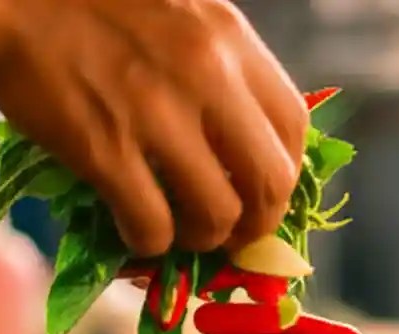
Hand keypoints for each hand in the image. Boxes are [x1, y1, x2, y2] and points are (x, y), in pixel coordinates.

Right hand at [0, 0, 307, 256]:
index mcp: (228, 39)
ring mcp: (158, 115)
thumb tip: (234, 133)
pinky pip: (152, 225)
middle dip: (255, 225)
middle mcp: (207, 77)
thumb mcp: (176, 10)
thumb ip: (214, 62)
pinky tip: (131, 234)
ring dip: (200, 240)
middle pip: (270, 183)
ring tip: (175, 234)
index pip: (294, 128)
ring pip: (217, 216)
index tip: (259, 193)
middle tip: (228, 235)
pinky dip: (147, 244)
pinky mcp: (105, 148)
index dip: (284, 174)